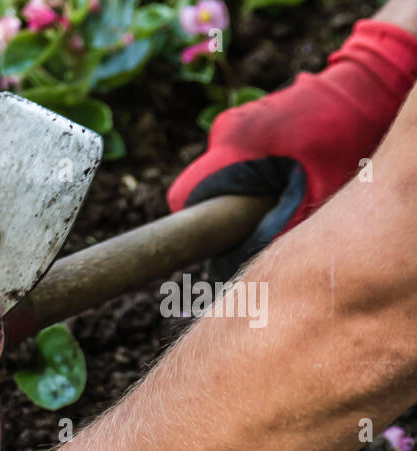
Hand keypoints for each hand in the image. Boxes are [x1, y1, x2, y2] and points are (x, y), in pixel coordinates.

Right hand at [168, 19, 416, 277]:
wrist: (368, 82)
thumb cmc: (348, 135)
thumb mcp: (317, 193)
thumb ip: (275, 228)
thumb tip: (240, 263)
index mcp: (233, 148)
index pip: (185, 197)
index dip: (199, 224)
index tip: (228, 232)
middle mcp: (223, 132)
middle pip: (203, 190)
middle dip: (232, 206)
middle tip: (277, 205)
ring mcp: (233, 122)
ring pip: (222, 175)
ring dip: (250, 187)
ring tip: (294, 177)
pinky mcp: (245, 119)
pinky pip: (236, 159)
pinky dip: (259, 169)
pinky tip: (294, 162)